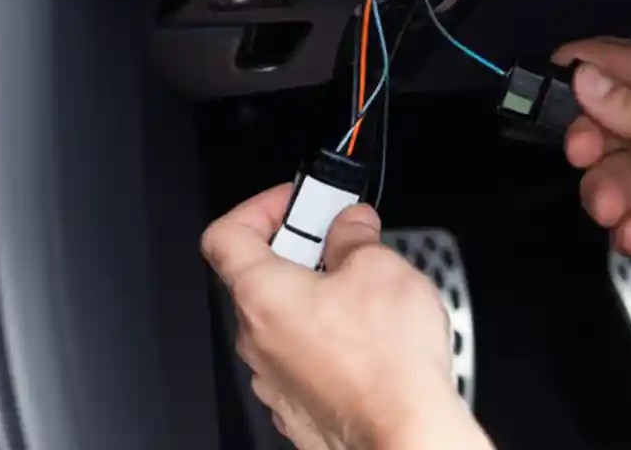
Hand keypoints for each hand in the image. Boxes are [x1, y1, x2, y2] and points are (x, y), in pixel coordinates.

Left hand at [201, 185, 491, 449]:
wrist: (404, 431)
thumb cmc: (387, 362)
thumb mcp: (380, 267)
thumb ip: (354, 236)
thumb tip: (351, 225)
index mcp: (263, 295)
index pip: (225, 235)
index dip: (258, 209)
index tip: (295, 203)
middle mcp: (257, 340)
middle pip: (260, 278)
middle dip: (304, 252)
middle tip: (342, 242)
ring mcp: (275, 379)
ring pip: (285, 322)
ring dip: (318, 298)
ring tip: (365, 293)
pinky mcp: (299, 407)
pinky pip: (303, 359)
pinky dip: (329, 340)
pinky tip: (369, 338)